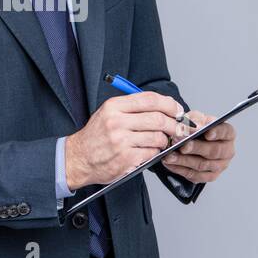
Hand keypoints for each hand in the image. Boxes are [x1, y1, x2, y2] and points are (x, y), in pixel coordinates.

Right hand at [65, 92, 189, 189]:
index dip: (169, 104)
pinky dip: (155, 152)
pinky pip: (152, 152)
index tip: (177, 110)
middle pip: (158, 118)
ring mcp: (121, 141)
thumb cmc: (96, 136)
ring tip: (159, 141)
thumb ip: (132, 107)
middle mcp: (117, 122)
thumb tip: (164, 105)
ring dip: (164, 140)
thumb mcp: (108, 113)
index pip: (149, 99)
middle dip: (174, 124)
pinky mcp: (126, 158)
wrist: (79, 158)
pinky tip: (149, 151)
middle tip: (179, 128)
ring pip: (158, 137)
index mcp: (114, 106)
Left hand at [160, 109, 235, 182]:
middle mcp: (227, 151)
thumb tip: (192, 128)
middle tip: (183, 146)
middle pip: (214, 151)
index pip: (226, 132)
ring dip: (184, 161)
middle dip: (196, 148)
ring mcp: (220, 165)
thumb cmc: (195, 128)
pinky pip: (195, 176)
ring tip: (170, 156)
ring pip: (202, 165)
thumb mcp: (194, 118)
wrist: (190, 141)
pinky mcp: (210, 176)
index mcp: (228, 134)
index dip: (217, 132)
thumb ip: (194, 121)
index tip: (207, 132)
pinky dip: (181, 170)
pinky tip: (171, 164)